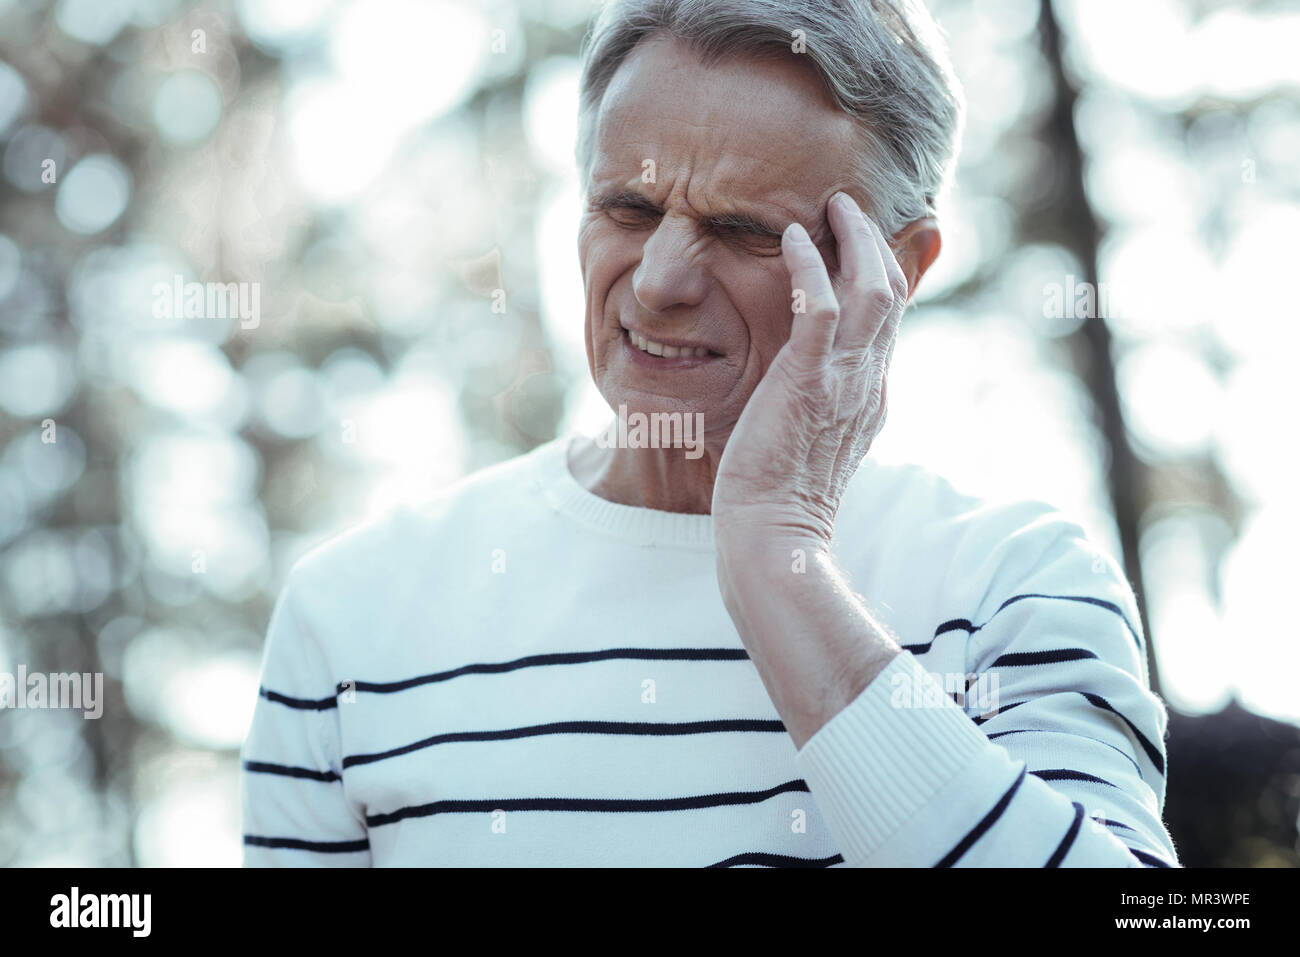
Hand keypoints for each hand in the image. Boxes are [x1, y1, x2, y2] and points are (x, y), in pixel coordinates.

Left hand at [711, 192, 910, 545]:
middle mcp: (868, 382)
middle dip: (874, 243)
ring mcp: (843, 380)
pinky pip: (816, 305)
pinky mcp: (807, 380)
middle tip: (848, 207)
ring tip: (832, 206)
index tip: (860, 243)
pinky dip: (809, 264)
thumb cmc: (780, 497)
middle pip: (891, 294)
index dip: (881, 274)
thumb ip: (825, 409)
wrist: (772, 534)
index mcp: (870, 397)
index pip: (888, 321)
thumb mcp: (815, 445)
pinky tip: (790, 237)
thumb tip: (819, 394)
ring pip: (870, 289)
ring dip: (854, 239)